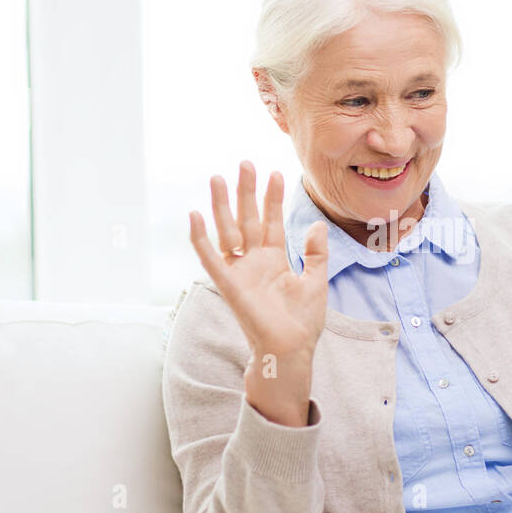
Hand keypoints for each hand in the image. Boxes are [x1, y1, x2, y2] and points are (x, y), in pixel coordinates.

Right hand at [189, 161, 328, 424]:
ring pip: (228, 231)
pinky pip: (210, 258)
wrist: (292, 349)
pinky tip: (194, 215)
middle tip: (245, 163)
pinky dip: (200, 238)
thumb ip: (315, 253)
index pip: (271, 221)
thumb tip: (316, 224)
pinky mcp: (228, 285)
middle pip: (248, 219)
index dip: (272, 199)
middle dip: (247, 192)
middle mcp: (254, 261)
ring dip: (222, 205)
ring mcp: (240, 271)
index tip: (275, 173)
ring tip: (217, 178)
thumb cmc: (303, 321)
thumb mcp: (316, 281)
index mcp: (274, 260)